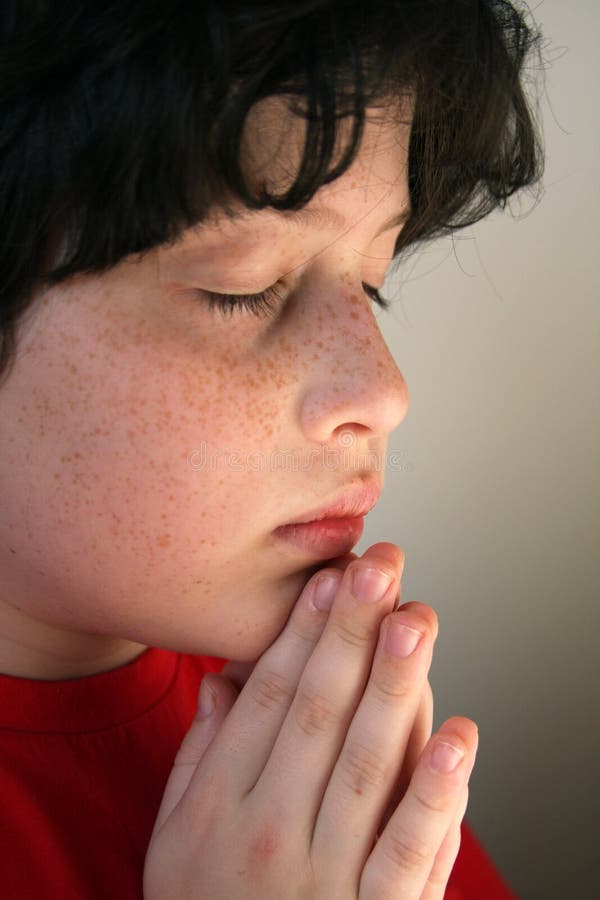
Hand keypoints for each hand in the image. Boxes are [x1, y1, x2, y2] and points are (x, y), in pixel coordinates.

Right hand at [144, 542, 477, 898]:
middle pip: (318, 715)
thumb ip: (199, 757)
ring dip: (394, 689)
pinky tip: (459, 737)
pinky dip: (437, 794)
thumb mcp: (173, 840)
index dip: (302, 634)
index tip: (330, 579)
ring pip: (366, 767)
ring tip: (414, 622)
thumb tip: (223, 679)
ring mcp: (324, 878)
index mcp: (221, 805)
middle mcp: (270, 832)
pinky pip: (409, 852)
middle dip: (352, 633)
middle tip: (379, 567)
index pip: (268, 700)